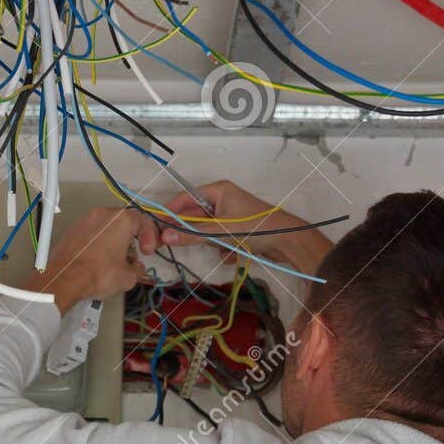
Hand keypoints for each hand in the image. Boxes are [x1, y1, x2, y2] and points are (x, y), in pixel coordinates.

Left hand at [23, 206, 158, 312]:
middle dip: (132, 237)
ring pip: (107, 225)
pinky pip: (92, 231)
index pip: (143, 221)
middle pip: (124, 220)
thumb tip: (136, 267)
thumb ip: (138, 268)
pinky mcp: (73, 229)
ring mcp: (86, 220)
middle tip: (134, 253)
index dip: (150, 237)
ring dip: (114, 238)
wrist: (64, 278)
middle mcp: (103, 214)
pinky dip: (99, 241)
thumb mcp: (128, 277)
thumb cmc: (97, 274)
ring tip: (115, 258)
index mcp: (121, 220)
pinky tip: (98, 258)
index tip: (147, 251)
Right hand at [158, 180, 332, 277]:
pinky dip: (225, 248)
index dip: (170, 213)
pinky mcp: (238, 229)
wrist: (287, 241)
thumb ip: (191, 234)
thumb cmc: (253, 227)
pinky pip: (220, 239)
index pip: (185, 198)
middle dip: (198, 233)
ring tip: (226, 247)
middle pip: (196, 216)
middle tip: (188, 244)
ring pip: (208, 231)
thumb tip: (164, 237)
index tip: (156, 227)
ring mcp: (231, 215)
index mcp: (218, 190)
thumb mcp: (219, 231)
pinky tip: (236, 253)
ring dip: (214, 243)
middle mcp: (223, 199)